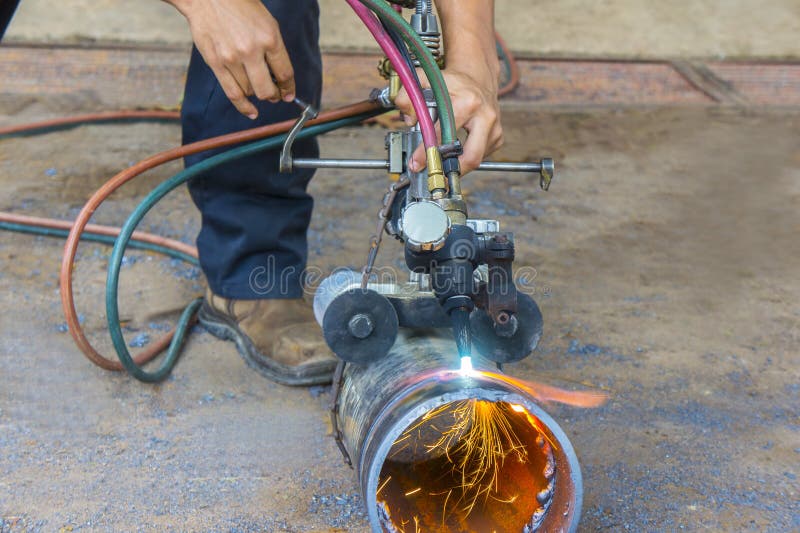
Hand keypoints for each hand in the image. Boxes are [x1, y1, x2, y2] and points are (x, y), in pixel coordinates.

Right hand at [168, 0, 294, 118]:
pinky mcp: (216, 63)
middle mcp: (252, 50)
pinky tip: (251, 112)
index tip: (289, 94)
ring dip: (256, 94)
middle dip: (274, 96)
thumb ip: (274, 48)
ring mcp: (232, 58)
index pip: (285, 73)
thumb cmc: (239, 6)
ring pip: (250, 92)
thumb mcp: (266, 22)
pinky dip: (243, 106)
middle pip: (268, 90)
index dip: (289, 88)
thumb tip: (280, 76)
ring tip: (258, 89)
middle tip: (275, 95)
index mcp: (269, 37)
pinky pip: (233, 93)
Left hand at [395, 66, 502, 175]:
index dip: (428, 152)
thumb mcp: (426, 81)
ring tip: (442, 163)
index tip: (416, 164)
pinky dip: (466, 157)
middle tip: (435, 176)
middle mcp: (485, 117)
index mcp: (468, 103)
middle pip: (471, 157)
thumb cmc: (453, 82)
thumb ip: (408, 96)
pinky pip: (481, 156)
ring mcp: (494, 129)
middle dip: (452, 171)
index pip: (445, 135)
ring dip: (457, 166)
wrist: (479, 77)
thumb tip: (408, 119)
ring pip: (476, 160)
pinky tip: (456, 150)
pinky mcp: (497, 137)